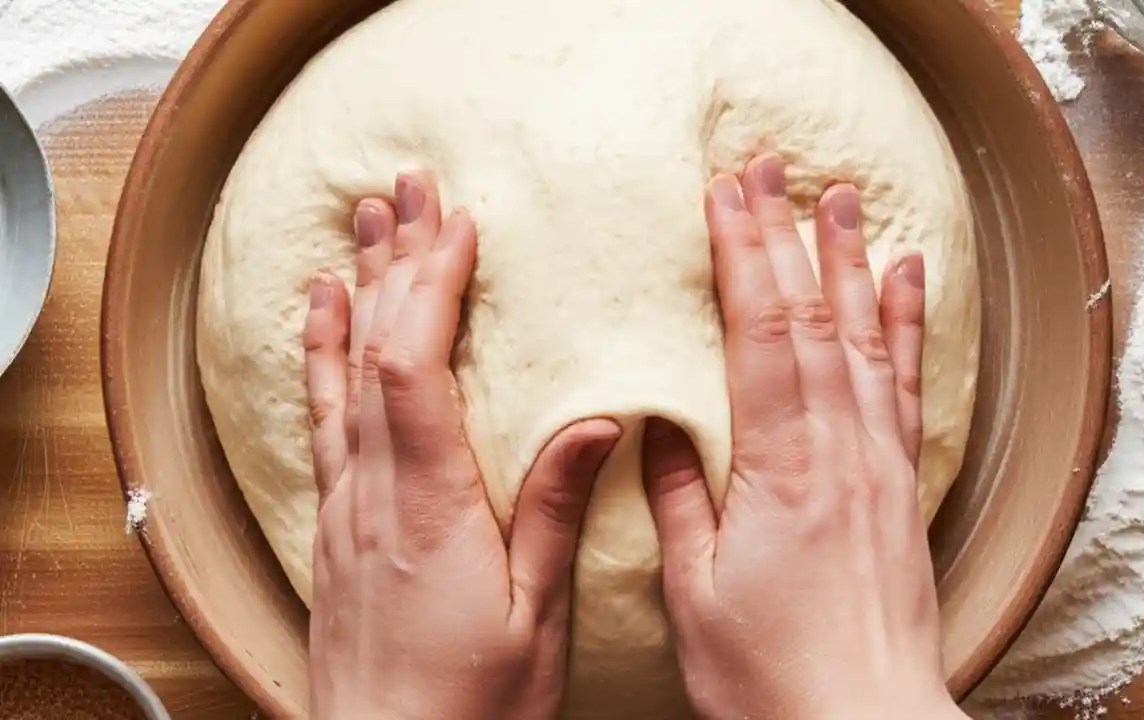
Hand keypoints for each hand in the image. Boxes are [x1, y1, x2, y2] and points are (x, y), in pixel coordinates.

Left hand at [303, 172, 620, 719]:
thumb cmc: (469, 707)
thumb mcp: (534, 618)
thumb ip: (554, 513)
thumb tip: (596, 421)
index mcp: (427, 509)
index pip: (414, 370)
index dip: (431, 288)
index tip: (459, 226)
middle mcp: (372, 495)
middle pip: (371, 354)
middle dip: (393, 263)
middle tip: (406, 187)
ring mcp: (345, 509)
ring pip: (340, 379)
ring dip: (354, 294)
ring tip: (360, 225)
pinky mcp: (335, 529)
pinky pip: (322, 421)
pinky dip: (321, 359)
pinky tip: (321, 320)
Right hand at [642, 155, 965, 718]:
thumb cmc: (771, 675)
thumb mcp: (696, 592)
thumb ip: (677, 500)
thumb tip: (656, 424)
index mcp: (782, 468)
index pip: (762, 334)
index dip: (743, 257)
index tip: (723, 195)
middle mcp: (840, 450)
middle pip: (814, 317)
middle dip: (787, 235)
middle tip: (770, 167)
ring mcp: (878, 464)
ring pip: (866, 338)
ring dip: (850, 260)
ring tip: (840, 196)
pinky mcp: (899, 486)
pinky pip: (905, 385)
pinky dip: (907, 323)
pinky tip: (906, 279)